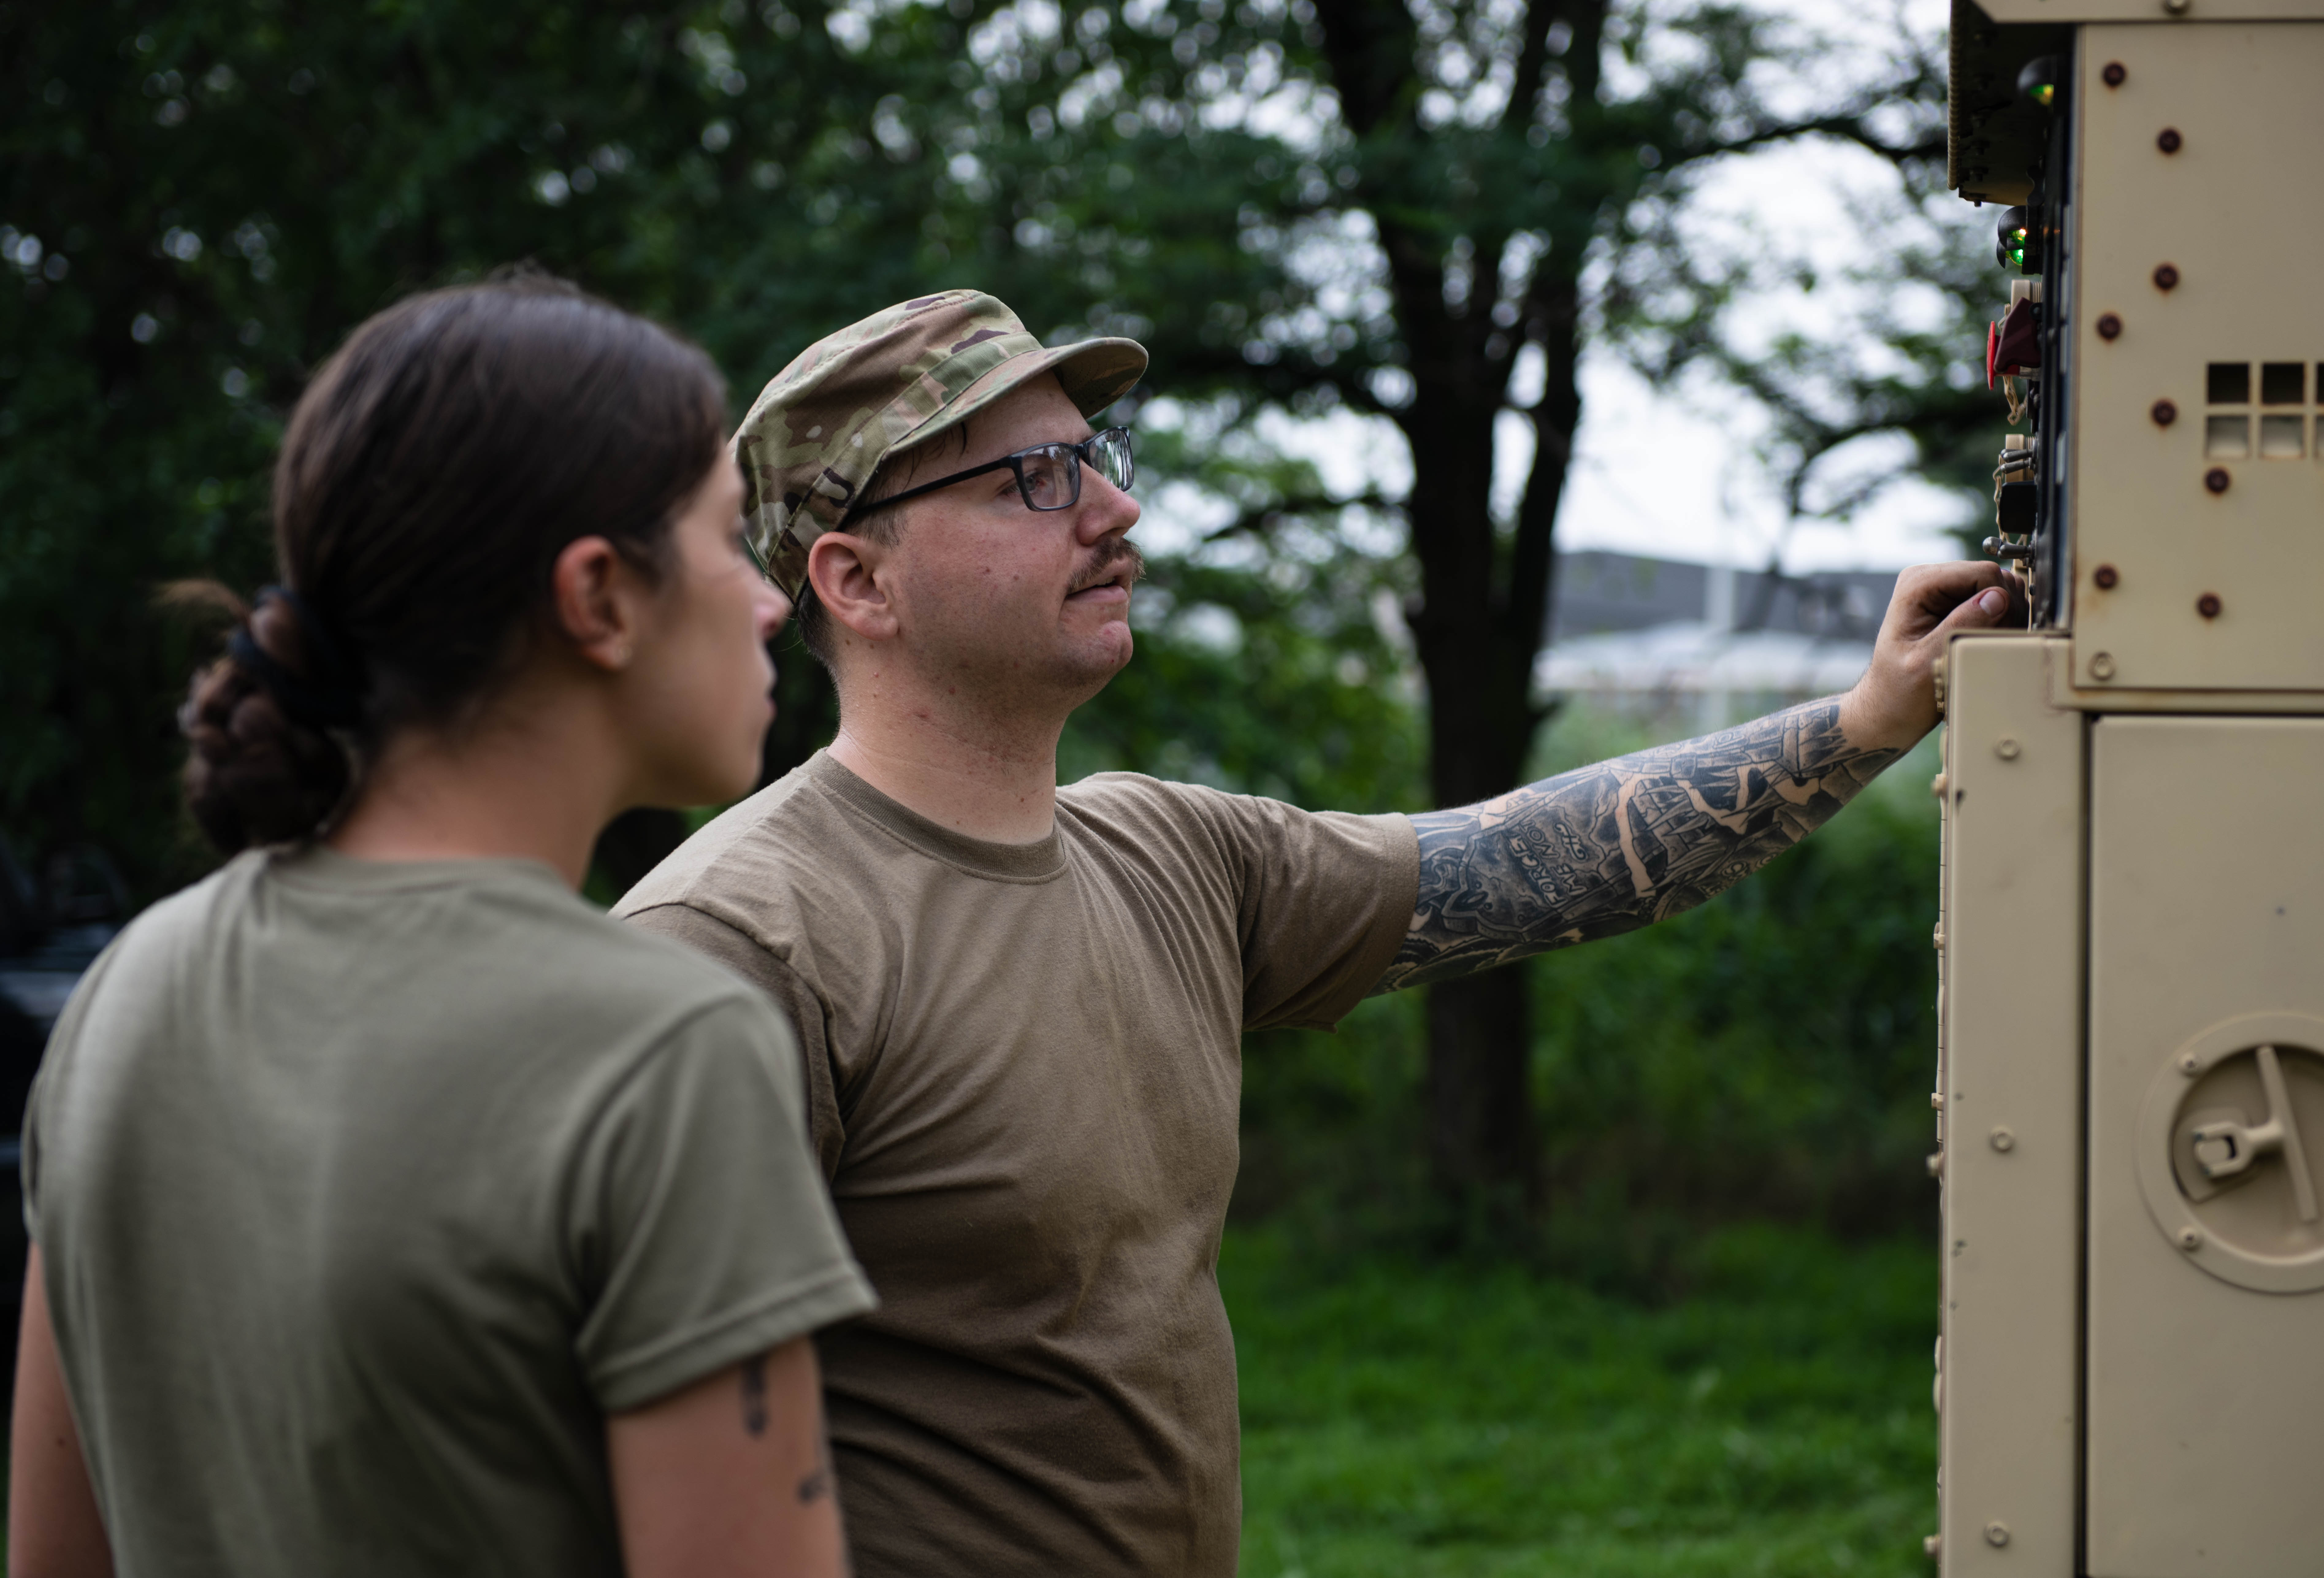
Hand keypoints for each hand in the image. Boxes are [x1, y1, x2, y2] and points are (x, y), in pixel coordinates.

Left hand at [1838, 561, 2022, 750]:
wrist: (1889, 709)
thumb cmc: (1900, 691)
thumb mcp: (1928, 662)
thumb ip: (1961, 626)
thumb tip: (1997, 598)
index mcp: (1917, 584)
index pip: (1982, 573)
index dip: (2002, 601)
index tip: (1999, 633)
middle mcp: (1930, 579)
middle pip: (1994, 579)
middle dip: (2005, 610)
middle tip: (1993, 645)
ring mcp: (1943, 591)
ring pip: (1998, 590)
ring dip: (2005, 618)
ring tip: (1987, 647)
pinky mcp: (1955, 605)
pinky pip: (1993, 604)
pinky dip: (1999, 623)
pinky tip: (1987, 644)